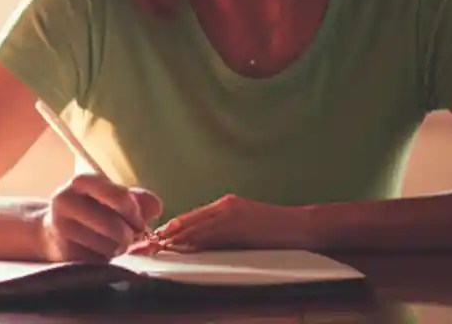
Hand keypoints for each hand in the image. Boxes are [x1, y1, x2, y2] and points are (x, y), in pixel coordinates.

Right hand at [39, 173, 162, 261]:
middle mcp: (66, 201)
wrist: (49, 231)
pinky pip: (99, 260)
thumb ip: (137, 199)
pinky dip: (105, 258)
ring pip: (109, 246)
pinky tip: (97, 250)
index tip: (139, 220)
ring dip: (119, 248)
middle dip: (130, 234)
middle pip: (116, 227)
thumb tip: (157, 207)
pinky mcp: (62, 252)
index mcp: (82, 181)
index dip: (135, 212)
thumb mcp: (110, 197)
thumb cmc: (89, 210)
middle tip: (130, 235)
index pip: (119, 197)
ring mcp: (61, 227)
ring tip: (112, 242)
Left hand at [150, 193, 311, 251]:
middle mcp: (225, 206)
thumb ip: (223, 228)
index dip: (175, 226)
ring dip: (179, 237)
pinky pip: (213, 234)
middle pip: (191, 220)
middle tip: (153, 241)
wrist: (298, 225)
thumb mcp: (244, 223)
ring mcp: (231, 214)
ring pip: (198, 227)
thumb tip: (201, 242)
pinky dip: (196, 241)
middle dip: (171, 231)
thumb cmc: (274, 228)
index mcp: (226, 204)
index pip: (193, 216)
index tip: (159, 235)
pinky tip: (185, 247)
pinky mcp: (239, 223)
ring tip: (162, 245)